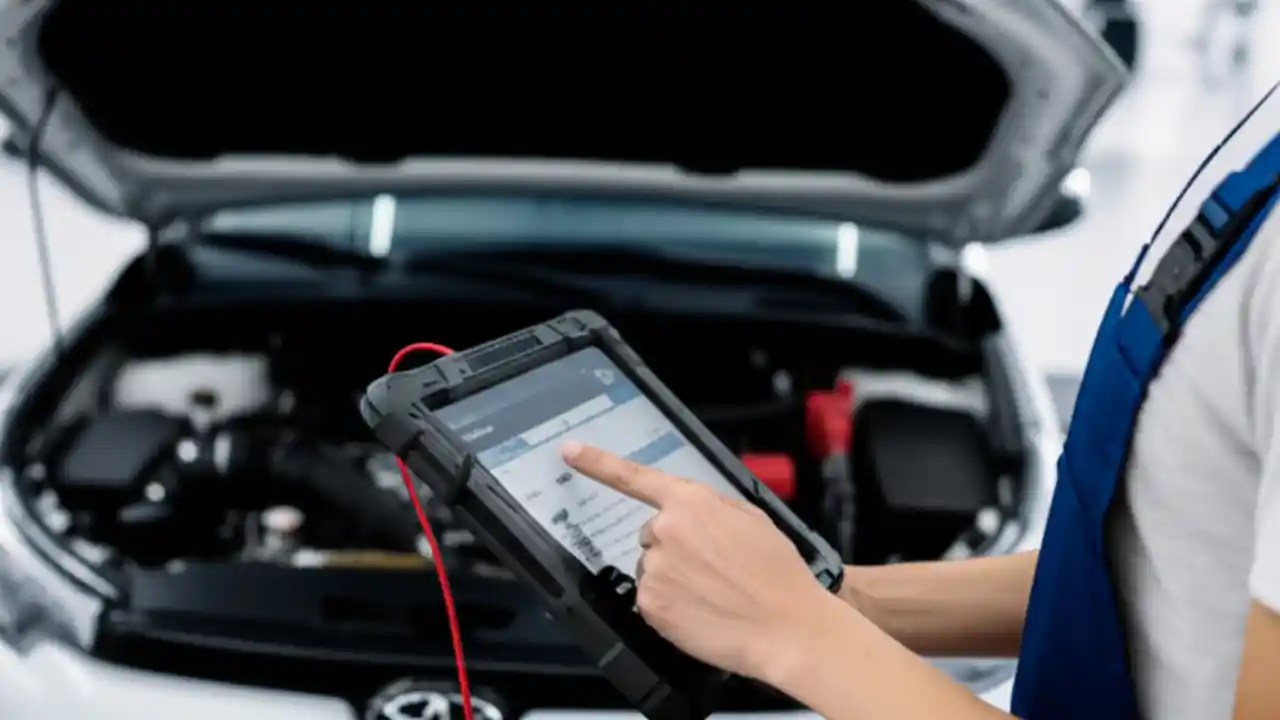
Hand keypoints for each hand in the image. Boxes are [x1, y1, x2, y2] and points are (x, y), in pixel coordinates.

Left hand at [561, 441, 841, 682]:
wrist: (786, 626)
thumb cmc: (776, 572)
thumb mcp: (751, 518)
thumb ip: (711, 507)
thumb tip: (686, 510)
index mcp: (690, 502)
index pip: (633, 477)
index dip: (597, 462)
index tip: (569, 450)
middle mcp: (665, 530)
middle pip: (651, 534)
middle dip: (675, 547)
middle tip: (713, 568)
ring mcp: (655, 569)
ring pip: (652, 568)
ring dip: (673, 578)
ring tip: (713, 592)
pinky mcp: (650, 605)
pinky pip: (651, 599)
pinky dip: (670, 606)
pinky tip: (701, 611)